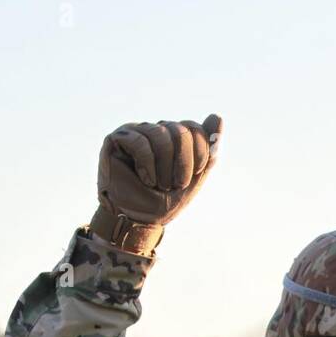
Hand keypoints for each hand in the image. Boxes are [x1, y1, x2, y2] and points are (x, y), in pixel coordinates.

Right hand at [95, 114, 222, 230]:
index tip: (190, 178)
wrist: (138, 220)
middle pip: (179, 131)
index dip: (198, 154)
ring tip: (159, 185)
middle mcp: (155, 130)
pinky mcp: (117, 139)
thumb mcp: (194, 179)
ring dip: (164, 167)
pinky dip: (147, 165)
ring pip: (160, 134)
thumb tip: (217, 116)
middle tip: (175, 185)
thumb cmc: (163, 201)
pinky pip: (140, 142)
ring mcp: (136, 132)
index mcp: (173, 137)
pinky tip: (145, 179)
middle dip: (182, 163)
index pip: (193, 129)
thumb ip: (208, 151)